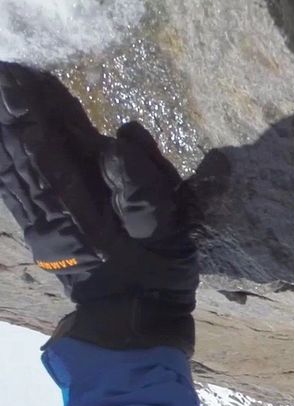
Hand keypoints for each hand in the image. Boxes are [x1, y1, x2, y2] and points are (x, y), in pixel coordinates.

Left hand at [0, 62, 198, 352]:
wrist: (133, 327)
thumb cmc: (156, 280)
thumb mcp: (165, 237)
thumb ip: (144, 191)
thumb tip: (120, 142)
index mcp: (75, 209)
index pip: (45, 152)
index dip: (31, 115)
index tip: (19, 79)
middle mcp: (48, 213)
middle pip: (20, 158)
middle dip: (12, 118)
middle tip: (5, 78)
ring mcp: (42, 226)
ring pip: (13, 174)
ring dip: (6, 140)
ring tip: (1, 103)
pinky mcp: (44, 236)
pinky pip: (14, 194)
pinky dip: (7, 168)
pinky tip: (6, 152)